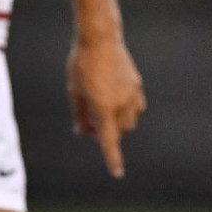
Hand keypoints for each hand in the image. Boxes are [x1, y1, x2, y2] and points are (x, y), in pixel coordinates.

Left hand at [69, 34, 145, 177]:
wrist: (100, 37)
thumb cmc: (82, 64)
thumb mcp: (74, 91)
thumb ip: (80, 114)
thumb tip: (83, 132)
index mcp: (104, 107)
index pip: (109, 140)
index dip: (113, 158)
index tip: (118, 173)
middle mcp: (121, 103)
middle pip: (121, 131)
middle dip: (109, 133)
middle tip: (89, 124)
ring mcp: (132, 93)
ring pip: (132, 120)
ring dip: (120, 123)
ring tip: (104, 111)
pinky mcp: (137, 83)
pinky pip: (137, 106)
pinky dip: (129, 110)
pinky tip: (117, 101)